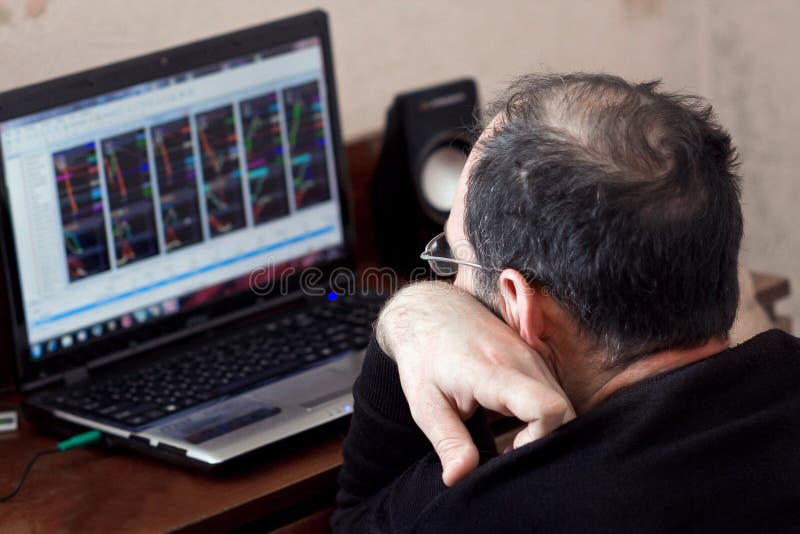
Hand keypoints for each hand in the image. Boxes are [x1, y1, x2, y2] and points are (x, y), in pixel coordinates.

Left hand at [376, 281, 575, 486]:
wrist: (428, 310)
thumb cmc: (423, 356)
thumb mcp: (426, 404)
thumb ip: (448, 441)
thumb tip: (459, 478)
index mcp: (493, 372)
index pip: (547, 408)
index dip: (539, 440)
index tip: (510, 451)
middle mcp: (521, 360)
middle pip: (565, 410)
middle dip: (545, 440)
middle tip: (509, 453)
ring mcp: (530, 354)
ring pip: (562, 401)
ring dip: (544, 427)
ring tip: (509, 441)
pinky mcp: (532, 355)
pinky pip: (553, 389)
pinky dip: (542, 413)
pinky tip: (514, 423)